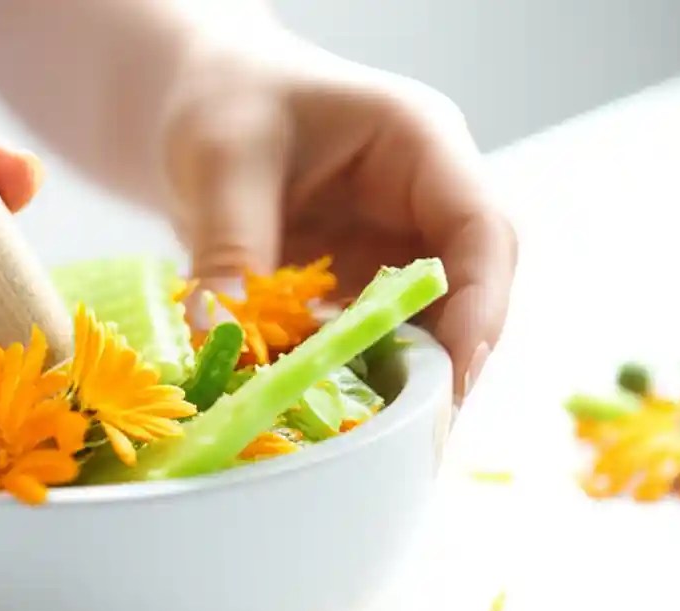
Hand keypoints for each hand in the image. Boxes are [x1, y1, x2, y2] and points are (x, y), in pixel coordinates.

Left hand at [160, 35, 515, 401]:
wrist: (198, 103)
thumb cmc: (224, 101)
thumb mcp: (222, 162)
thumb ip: (229, 248)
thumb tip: (220, 339)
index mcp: (421, 144)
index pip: (480, 230)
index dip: (479, 308)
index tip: (455, 377)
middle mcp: (424, 201)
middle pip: (468, 291)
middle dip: (445, 363)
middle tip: (412, 436)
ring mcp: (395, 245)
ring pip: (423, 326)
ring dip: (396, 380)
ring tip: (366, 441)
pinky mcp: (358, 283)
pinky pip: (369, 340)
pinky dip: (348, 377)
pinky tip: (321, 415)